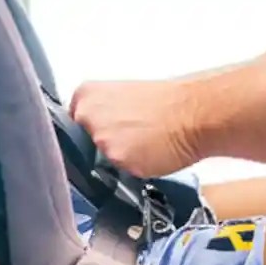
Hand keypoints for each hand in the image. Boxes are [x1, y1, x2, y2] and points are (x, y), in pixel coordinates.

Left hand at [69, 79, 203, 177]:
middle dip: (102, 143)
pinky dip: (133, 166)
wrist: (193, 113)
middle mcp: (87, 115)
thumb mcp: (122, 96)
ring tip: (143, 143)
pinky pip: (119, 170)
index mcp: (86, 94)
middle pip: (83, 141)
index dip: (92, 128)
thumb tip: (94, 128)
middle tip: (130, 136)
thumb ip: (101, 112)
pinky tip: (149, 154)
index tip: (107, 128)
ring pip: (102, 158)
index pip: (72, 121)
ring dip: (119, 156)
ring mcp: (101, 138)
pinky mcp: (118, 159)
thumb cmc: (167, 102)